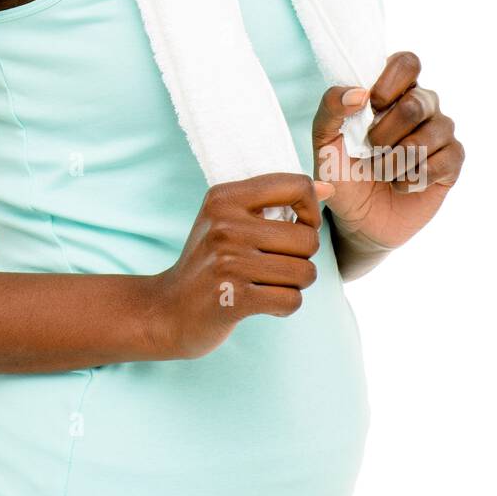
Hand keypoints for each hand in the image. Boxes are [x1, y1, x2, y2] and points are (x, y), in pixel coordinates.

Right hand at [144, 173, 325, 359]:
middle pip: (308, 239)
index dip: (310, 212)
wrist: (168, 310)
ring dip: (294, 284)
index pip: (296, 185)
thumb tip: (328, 189)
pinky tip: (263, 302)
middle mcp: (225, 225)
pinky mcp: (234, 298)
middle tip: (277, 265)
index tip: (298, 228)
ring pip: (304, 273)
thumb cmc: (208, 261)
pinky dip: (284, 306)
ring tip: (269, 283)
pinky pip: (291, 300)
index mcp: (224, 197)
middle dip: (302, 258)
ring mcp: (229, 262)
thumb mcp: (229, 219)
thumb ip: (276, 201)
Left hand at [311, 50, 464, 249]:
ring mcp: (440, 133)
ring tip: (383, 172)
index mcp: (391, 92)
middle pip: (418, 102)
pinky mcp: (451, 163)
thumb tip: (359, 93)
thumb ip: (330, 108)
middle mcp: (421, 105)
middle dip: (386, 133)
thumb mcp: (323, 141)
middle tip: (371, 150)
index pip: (407, 61)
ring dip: (399, 160)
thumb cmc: (341, 173)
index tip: (372, 106)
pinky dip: (416, 177)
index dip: (390, 83)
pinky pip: (447, 158)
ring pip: (434, 131)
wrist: (356, 220)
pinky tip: (401, 184)